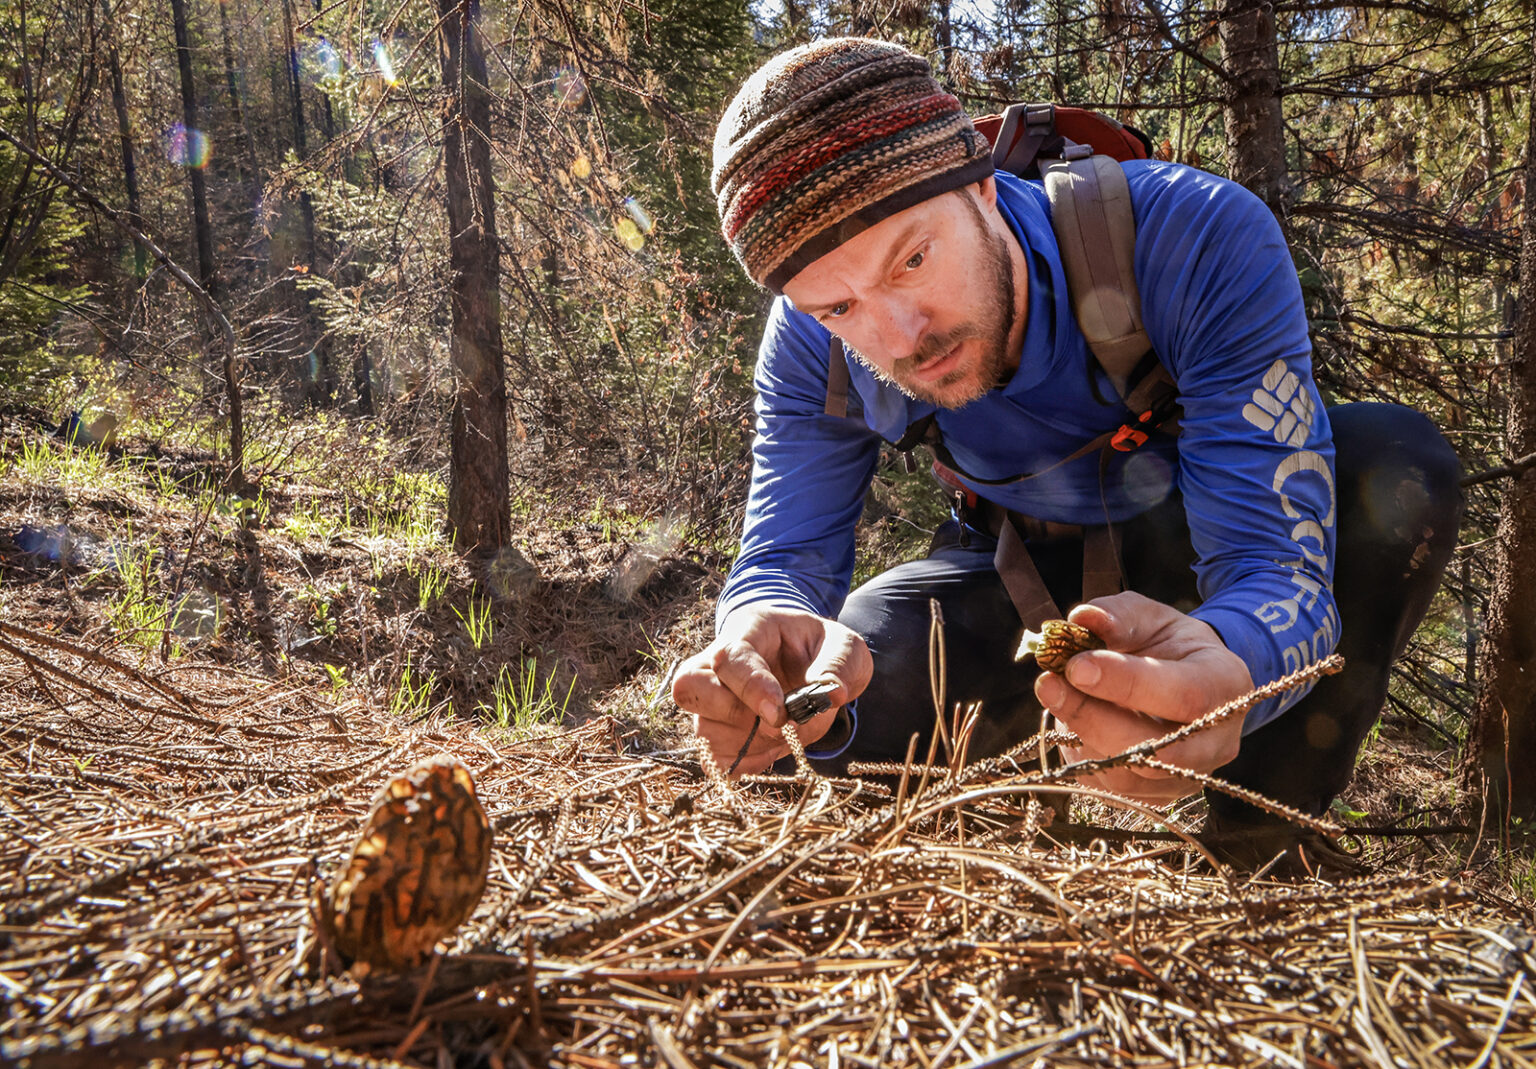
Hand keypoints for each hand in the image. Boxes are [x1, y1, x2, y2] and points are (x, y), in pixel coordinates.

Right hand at [672, 606, 871, 776]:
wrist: (812, 663)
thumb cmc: (823, 649)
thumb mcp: (845, 646)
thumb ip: (840, 664)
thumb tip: (832, 694)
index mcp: (750, 629)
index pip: (729, 657)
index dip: (750, 688)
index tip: (780, 714)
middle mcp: (718, 661)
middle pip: (689, 685)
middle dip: (733, 714)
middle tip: (777, 723)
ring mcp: (713, 697)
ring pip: (701, 728)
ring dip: (746, 744)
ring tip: (784, 737)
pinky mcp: (719, 728)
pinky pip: (714, 756)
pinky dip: (744, 763)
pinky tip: (772, 751)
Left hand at [1033, 591, 1252, 804]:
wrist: (1177, 680)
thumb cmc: (1165, 644)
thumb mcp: (1148, 617)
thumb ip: (1118, 615)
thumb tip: (1084, 619)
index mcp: (1225, 684)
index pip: (1183, 695)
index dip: (1127, 683)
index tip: (1077, 665)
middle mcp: (1217, 739)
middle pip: (1158, 747)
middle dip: (1095, 717)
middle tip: (1049, 684)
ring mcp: (1188, 775)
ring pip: (1129, 773)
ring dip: (1080, 736)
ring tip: (1053, 694)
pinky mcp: (1156, 795)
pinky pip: (1111, 785)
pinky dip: (1082, 754)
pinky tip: (1068, 720)